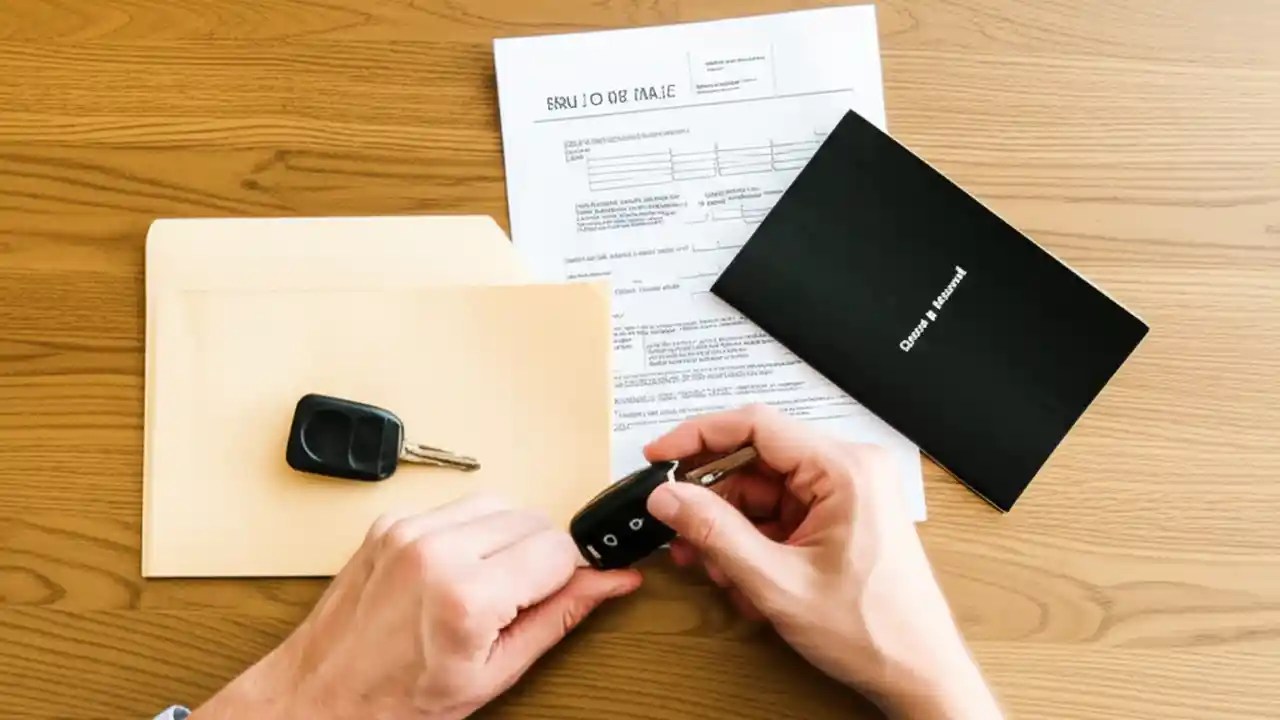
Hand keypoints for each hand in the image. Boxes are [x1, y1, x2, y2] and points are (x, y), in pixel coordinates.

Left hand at [192, 494, 641, 719]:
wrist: (322, 695)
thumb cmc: (398, 700)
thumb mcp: (495, 672)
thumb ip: (560, 616)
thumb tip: (611, 582)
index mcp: (466, 596)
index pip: (560, 549)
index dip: (572, 574)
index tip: (568, 591)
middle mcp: (436, 550)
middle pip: (535, 520)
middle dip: (541, 558)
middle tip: (518, 602)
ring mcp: (409, 530)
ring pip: (501, 505)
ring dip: (508, 540)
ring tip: (487, 587)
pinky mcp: (392, 521)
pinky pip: (459, 507)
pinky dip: (471, 534)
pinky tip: (458, 571)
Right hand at [644, 406, 1000, 718]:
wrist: (918, 673)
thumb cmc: (875, 631)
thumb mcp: (777, 582)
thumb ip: (715, 533)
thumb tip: (669, 497)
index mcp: (846, 469)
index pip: (757, 425)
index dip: (699, 435)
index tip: (659, 454)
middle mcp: (849, 470)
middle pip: (755, 461)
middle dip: (712, 500)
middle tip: (677, 527)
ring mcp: (845, 493)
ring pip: (762, 491)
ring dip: (729, 528)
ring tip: (713, 567)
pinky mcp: (838, 517)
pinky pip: (779, 514)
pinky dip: (752, 542)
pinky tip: (743, 578)